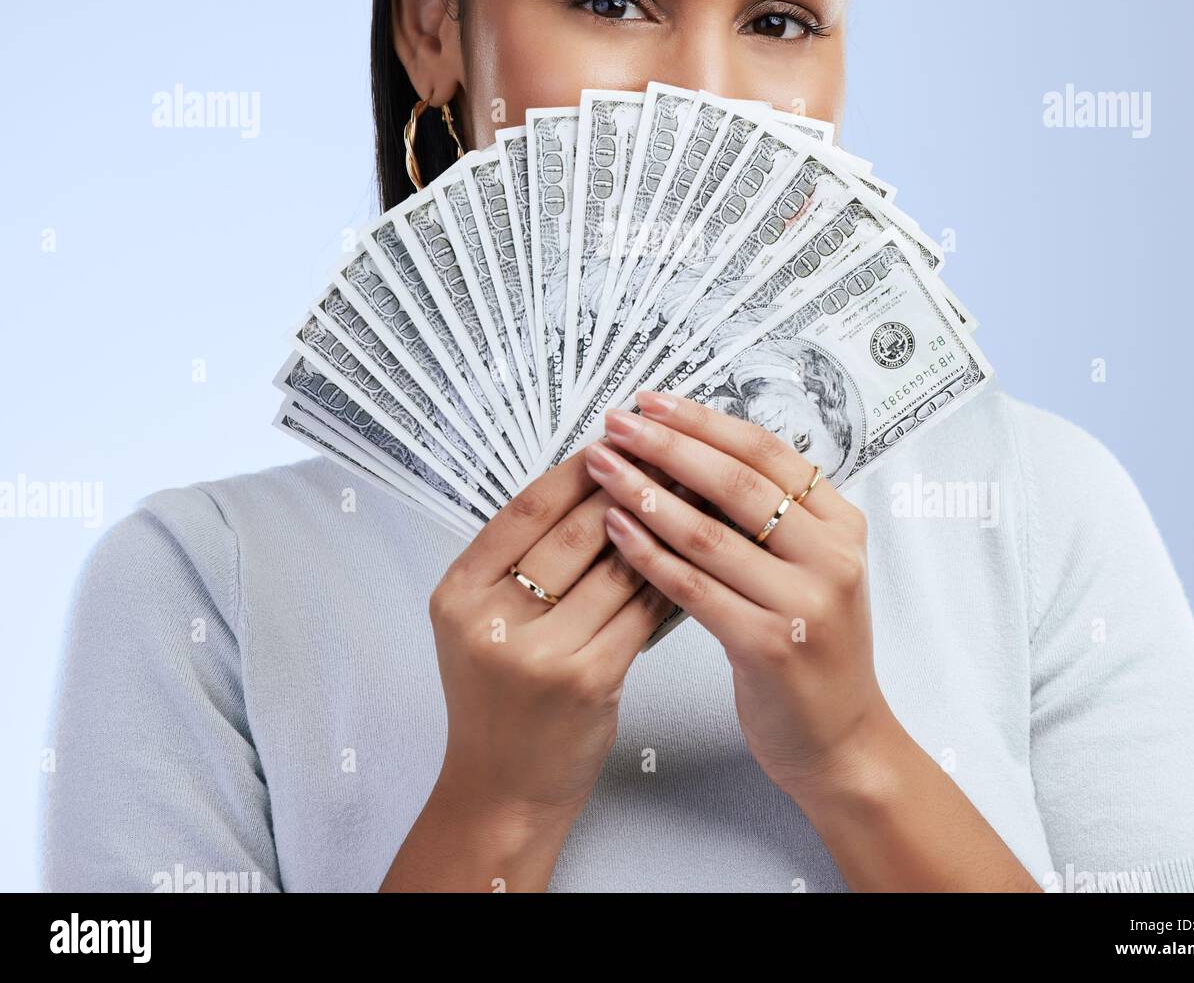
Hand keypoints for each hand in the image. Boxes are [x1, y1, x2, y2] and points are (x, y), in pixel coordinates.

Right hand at [427, 448, 677, 822]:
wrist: (500, 791)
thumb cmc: (501, 701)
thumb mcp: (485, 622)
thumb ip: (522, 561)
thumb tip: (596, 484)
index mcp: (460, 592)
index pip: (527, 507)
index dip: (578, 467)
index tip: (617, 439)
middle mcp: (491, 619)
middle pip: (573, 531)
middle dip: (629, 485)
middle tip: (671, 454)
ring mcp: (537, 652)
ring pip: (615, 567)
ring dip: (662, 526)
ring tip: (695, 494)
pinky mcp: (586, 679)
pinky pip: (640, 612)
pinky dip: (671, 578)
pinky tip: (697, 556)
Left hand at [586, 391, 890, 806]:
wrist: (841, 740)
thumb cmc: (809, 645)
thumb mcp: (810, 567)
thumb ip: (769, 515)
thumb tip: (688, 447)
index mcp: (841, 523)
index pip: (766, 452)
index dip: (703, 421)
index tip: (650, 401)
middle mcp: (832, 555)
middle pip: (736, 482)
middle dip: (667, 446)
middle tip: (615, 424)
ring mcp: (804, 602)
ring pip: (709, 533)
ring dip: (645, 493)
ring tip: (601, 468)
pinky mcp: (770, 646)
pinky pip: (694, 589)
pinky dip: (649, 555)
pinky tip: (615, 530)